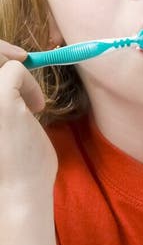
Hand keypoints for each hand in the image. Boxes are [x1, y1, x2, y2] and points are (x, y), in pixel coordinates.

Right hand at [0, 41, 57, 202]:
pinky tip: (36, 109)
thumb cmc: (13, 164)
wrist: (19, 194)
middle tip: (23, 59)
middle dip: (1, 50)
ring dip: (15, 70)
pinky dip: (30, 85)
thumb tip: (13, 61)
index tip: (15, 58)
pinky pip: (15, 70)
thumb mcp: (1, 121)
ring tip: (29, 102)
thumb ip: (1, 95)